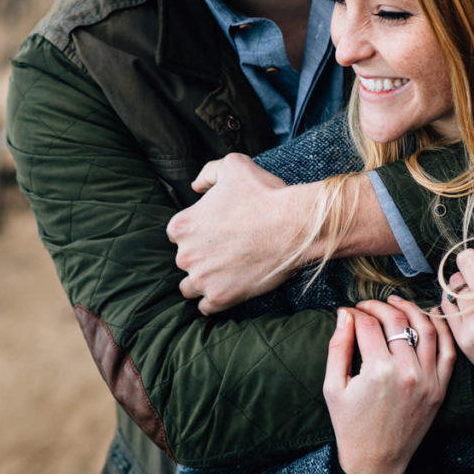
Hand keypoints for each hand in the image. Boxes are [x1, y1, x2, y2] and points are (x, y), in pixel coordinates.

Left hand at [167, 153, 303, 313]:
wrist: (295, 226)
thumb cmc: (264, 194)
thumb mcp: (233, 166)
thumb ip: (208, 173)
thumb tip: (196, 186)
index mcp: (182, 226)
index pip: (178, 233)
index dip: (197, 232)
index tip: (215, 232)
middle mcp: (185, 255)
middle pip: (185, 260)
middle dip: (200, 256)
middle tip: (226, 251)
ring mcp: (202, 280)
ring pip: (190, 287)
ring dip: (202, 281)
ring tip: (223, 274)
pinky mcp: (220, 298)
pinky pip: (206, 307)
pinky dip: (214, 301)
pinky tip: (228, 289)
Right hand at [323, 298, 454, 473]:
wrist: (376, 461)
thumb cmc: (350, 425)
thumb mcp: (332, 386)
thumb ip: (338, 347)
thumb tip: (344, 315)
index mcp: (377, 371)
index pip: (368, 324)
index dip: (355, 313)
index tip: (348, 313)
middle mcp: (407, 372)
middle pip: (396, 320)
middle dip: (378, 306)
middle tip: (367, 306)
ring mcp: (428, 380)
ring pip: (426, 328)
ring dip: (411, 308)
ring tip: (395, 303)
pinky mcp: (440, 388)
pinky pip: (448, 350)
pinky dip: (442, 328)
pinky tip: (429, 315)